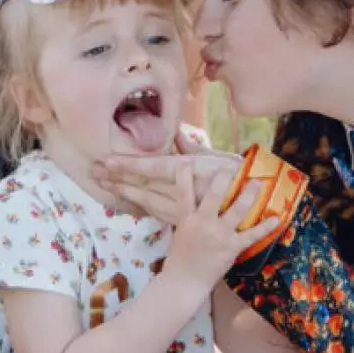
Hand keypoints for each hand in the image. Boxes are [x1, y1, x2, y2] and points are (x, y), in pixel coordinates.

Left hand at [94, 144, 242, 223]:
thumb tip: (177, 132)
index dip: (128, 166)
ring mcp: (183, 208)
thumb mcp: (217, 157)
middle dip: (118, 179)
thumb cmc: (240, 174)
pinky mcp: (186, 220)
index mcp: (189, 170)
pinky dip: (142, 206)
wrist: (259, 203)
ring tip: (105, 185)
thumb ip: (193, 147)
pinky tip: (129, 201)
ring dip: (126, 192)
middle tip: (95, 173)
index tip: (107, 162)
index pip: (152, 168)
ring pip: (147, 200)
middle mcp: (182, 190)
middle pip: (144, 185)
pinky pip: (159, 213)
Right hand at [164, 170, 281, 291]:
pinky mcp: (232, 248)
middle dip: (223, 179)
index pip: (184, 192)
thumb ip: (189, 216)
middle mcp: (203, 223)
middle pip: (213, 195)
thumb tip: (194, 202)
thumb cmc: (179, 258)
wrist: (185, 281)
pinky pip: (252, 235)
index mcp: (187, 219)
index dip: (184, 175)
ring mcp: (220, 235)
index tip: (188, 161)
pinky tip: (276, 218)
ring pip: (237, 210)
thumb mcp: (180, 232)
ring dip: (249, 195)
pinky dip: (265, 227)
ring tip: (258, 183)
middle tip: (231, 168)